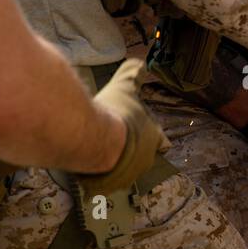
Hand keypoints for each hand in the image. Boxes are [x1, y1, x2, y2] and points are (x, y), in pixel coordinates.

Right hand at [74, 60, 165, 196]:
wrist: (97, 141)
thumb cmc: (117, 114)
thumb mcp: (125, 87)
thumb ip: (133, 75)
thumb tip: (140, 62)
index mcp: (153, 138)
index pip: (162, 142)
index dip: (155, 138)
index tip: (148, 136)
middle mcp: (145, 161)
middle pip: (142, 159)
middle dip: (132, 153)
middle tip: (117, 144)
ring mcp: (127, 176)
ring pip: (123, 173)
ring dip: (113, 164)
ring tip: (98, 154)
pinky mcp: (107, 186)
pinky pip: (103, 182)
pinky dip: (96, 175)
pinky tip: (85, 165)